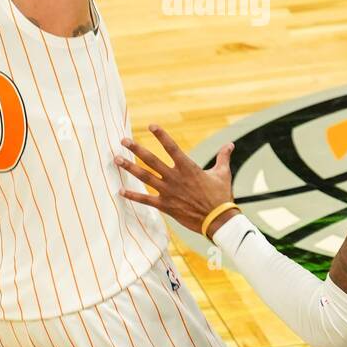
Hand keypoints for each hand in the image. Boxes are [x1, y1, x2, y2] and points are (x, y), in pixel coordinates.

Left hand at [115, 125, 237, 236]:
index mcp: (188, 167)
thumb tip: (230, 144)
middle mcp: (175, 177)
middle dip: (136, 149)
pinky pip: (146, 200)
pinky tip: (120, 191)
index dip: (161, 135)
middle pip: (151, 160)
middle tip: (123, 140)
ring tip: (116, 160)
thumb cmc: (221, 196)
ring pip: (145, 177)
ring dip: (129, 167)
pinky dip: (133, 195)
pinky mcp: (165, 206)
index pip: (172, 146)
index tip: (150, 125)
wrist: (218, 220)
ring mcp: (168, 191)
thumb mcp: (223, 174)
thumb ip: (223, 157)